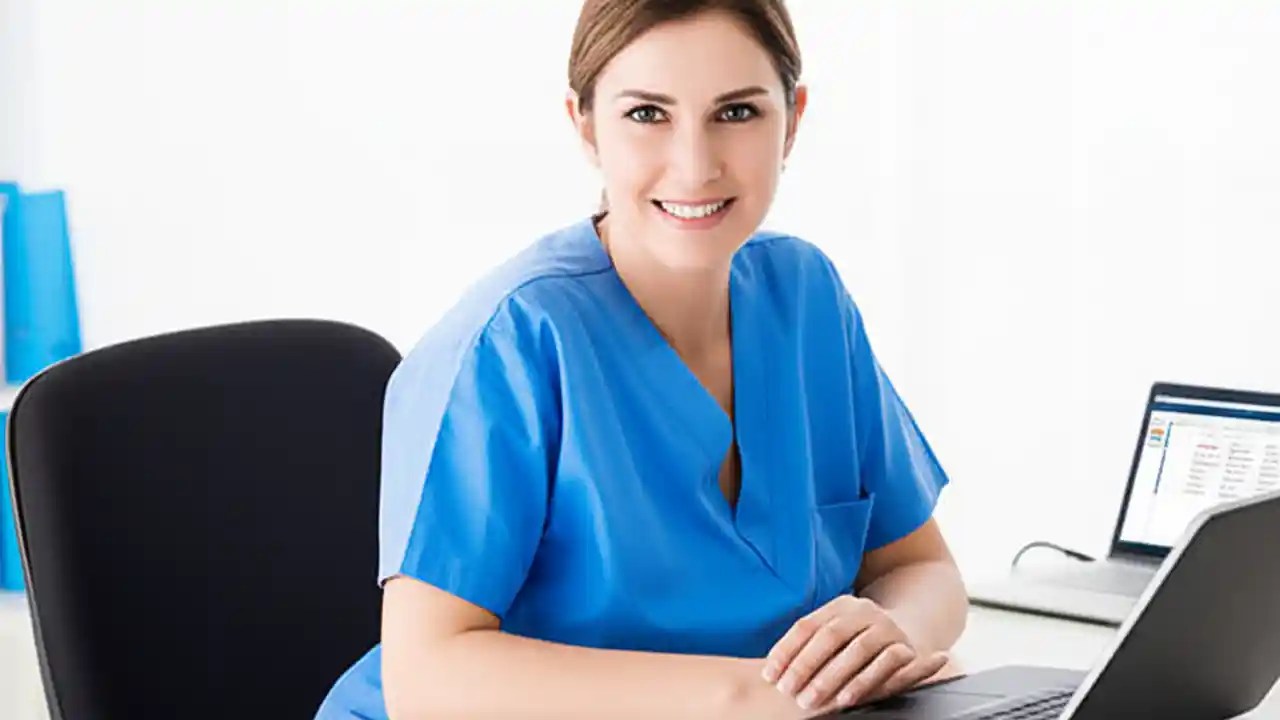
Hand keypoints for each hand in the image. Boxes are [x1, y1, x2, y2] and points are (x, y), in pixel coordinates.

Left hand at [762, 594, 948, 711]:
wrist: (913, 629)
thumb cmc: (859, 639)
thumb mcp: (837, 633)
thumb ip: (811, 645)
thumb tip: (771, 668)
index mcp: (839, 605)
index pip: (805, 626)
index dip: (785, 650)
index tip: (769, 675)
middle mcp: (862, 611)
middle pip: (829, 636)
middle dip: (805, 666)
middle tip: (788, 691)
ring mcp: (886, 627)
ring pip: (856, 650)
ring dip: (830, 678)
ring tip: (810, 700)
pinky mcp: (906, 647)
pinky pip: (884, 664)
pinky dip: (864, 682)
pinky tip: (846, 700)